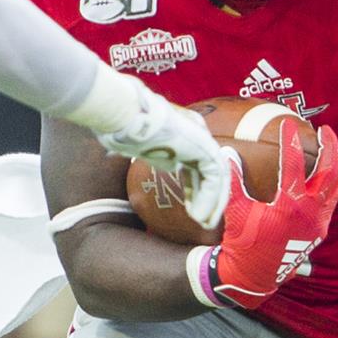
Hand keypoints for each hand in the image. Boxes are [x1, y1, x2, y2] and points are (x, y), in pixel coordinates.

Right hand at [95, 78, 228, 229]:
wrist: (124, 114)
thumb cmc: (121, 126)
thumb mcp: (136, 146)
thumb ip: (147, 154)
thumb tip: (143, 161)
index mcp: (182, 134)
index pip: (196, 166)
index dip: (196, 190)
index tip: (191, 210)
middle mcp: (195, 135)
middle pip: (209, 172)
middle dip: (208, 199)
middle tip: (204, 222)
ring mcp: (201, 139)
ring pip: (216, 176)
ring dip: (212, 202)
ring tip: (204, 223)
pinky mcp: (204, 146)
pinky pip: (213, 177)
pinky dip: (208, 197)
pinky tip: (199, 214)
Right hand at [196, 122, 337, 309]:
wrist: (253, 277)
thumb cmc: (242, 244)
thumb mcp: (235, 210)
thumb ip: (233, 180)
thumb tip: (227, 152)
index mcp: (290, 206)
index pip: (293, 163)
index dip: (290, 139)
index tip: (287, 122)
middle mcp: (311, 213)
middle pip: (330, 172)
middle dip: (330, 147)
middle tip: (325, 129)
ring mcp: (319, 223)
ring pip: (336, 187)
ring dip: (335, 165)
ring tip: (330, 148)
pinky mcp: (320, 231)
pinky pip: (331, 201)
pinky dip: (330, 184)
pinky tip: (325, 176)